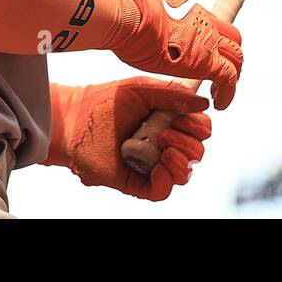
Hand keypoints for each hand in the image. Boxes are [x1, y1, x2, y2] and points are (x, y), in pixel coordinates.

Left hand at [45, 78, 212, 200]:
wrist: (76, 118)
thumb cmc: (107, 101)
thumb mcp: (144, 89)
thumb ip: (174, 93)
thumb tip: (204, 103)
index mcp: (170, 122)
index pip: (201, 130)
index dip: (199, 126)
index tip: (181, 117)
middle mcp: (165, 144)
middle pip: (197, 152)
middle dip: (188, 143)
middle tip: (164, 132)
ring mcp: (151, 164)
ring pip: (184, 174)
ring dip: (181, 161)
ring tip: (162, 148)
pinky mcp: (137, 182)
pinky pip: (162, 192)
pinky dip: (165, 181)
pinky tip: (156, 167)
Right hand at [107, 0, 243, 109]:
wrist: (127, 15)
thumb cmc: (123, 8)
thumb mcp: (136, 1)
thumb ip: (141, 0)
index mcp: (187, 7)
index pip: (212, 22)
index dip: (214, 39)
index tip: (204, 52)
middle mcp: (203, 21)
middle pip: (232, 38)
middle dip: (229, 57)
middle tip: (219, 74)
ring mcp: (207, 40)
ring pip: (236, 58)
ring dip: (231, 76)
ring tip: (219, 92)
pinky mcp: (207, 61)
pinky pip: (229, 79)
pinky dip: (228, 93)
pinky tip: (220, 104)